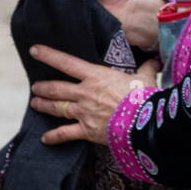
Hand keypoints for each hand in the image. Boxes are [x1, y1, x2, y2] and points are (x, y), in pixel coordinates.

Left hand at [27, 44, 155, 145]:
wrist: (144, 121)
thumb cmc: (144, 97)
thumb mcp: (145, 78)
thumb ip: (147, 68)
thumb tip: (156, 61)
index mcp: (96, 76)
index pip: (67, 62)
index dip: (49, 55)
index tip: (34, 51)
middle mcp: (85, 92)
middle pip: (56, 88)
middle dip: (43, 87)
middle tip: (35, 86)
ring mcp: (84, 112)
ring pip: (57, 107)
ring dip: (43, 105)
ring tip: (35, 103)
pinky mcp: (86, 130)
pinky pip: (65, 133)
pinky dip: (53, 137)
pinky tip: (44, 139)